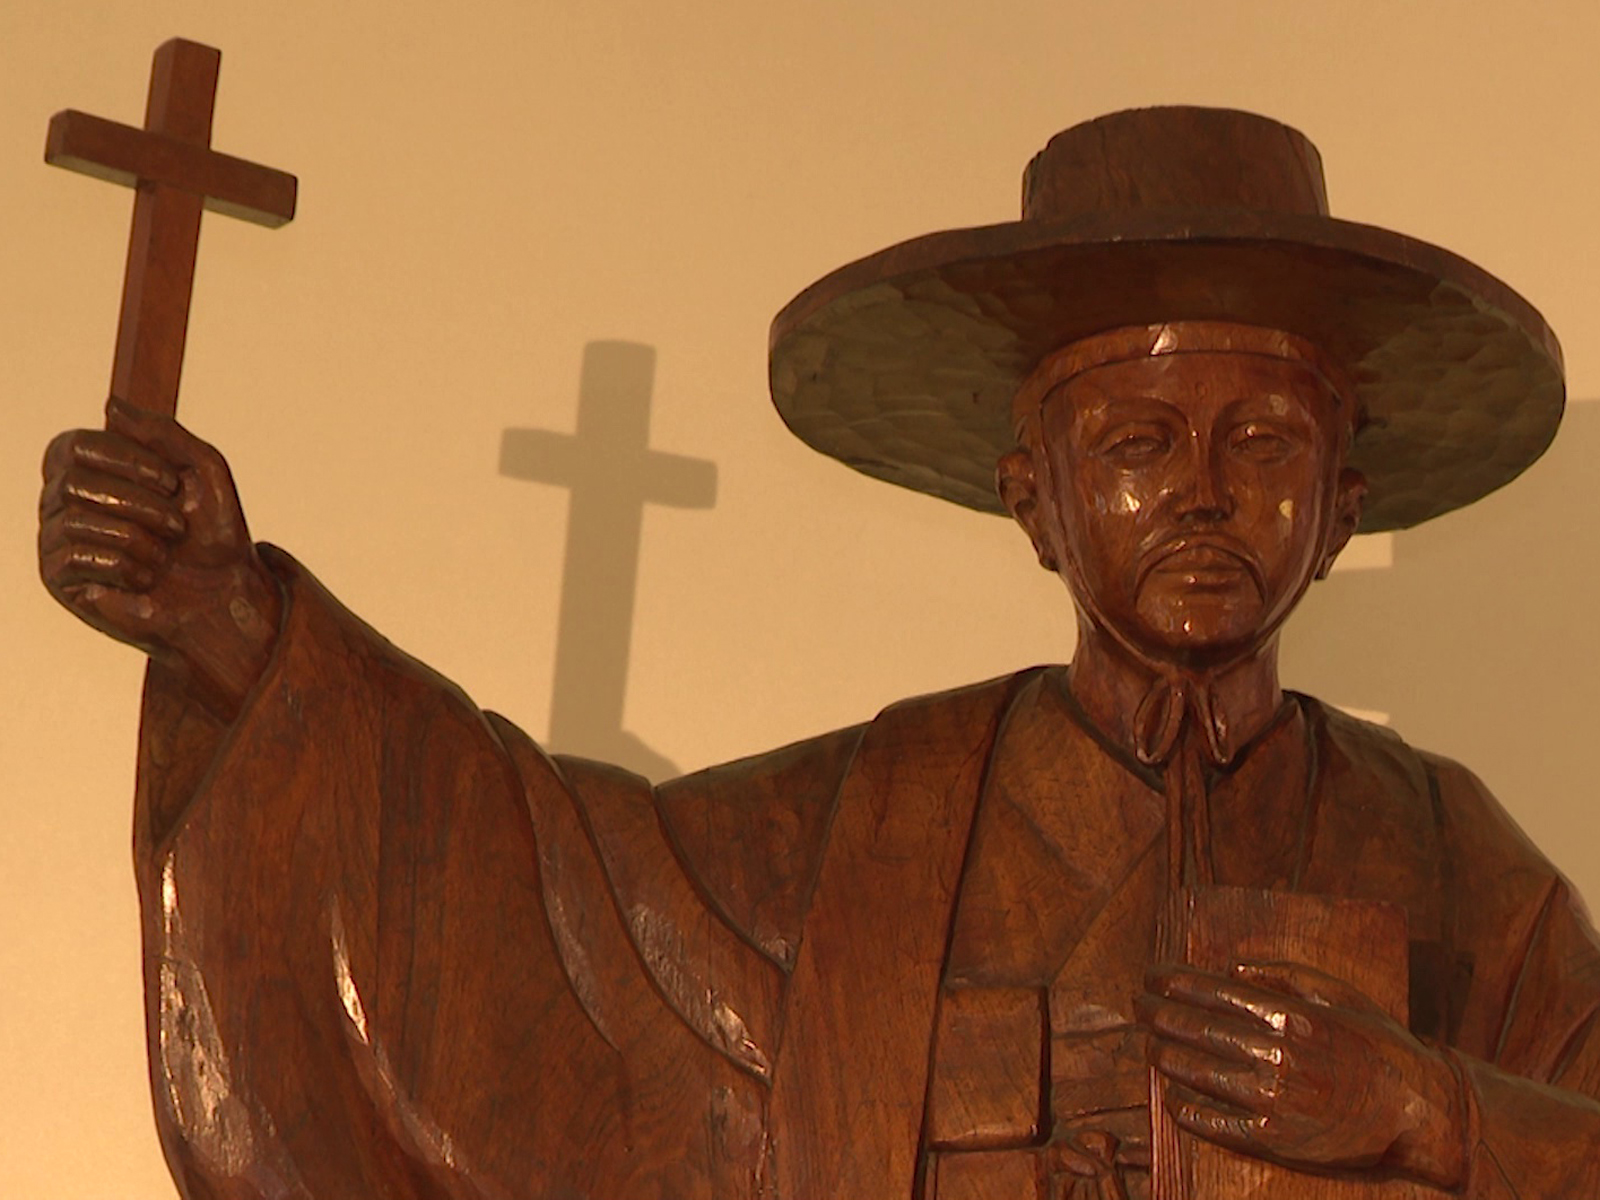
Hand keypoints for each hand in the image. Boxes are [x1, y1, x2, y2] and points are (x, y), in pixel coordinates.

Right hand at [39, 398, 280, 718]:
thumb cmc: (214, 534)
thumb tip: (111, 404)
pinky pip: (76, 556)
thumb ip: (162, 432)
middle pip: (74, 481)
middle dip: (140, 503)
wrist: (226, 596)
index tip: (172, 482)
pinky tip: (144, 580)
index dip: (126, 460)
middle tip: (177, 526)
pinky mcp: (59, 579)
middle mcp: (64, 501)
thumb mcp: (203, 468)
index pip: (75, 445)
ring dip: (140, 538)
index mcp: (92, 471)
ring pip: (77, 518)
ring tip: (164, 557)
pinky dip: (126, 566)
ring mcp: (57, 540)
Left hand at [1137, 960, 1464, 1187]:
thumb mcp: (1337, 992)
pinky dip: (1190, 1111)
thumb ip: (1283, 973)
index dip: (1174, 983)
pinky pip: (1219, 1123)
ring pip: (1201, 1074)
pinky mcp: (1276, 1138)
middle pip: (1198, 1030)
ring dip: (1166, 1057)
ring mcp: (1273, 1099)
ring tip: (1148, 1045)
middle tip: (1136, 1006)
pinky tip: (1173, 1100)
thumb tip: (1232, 965)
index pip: (1213, 993)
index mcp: (1287, 1015)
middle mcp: (1275, 1054)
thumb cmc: (1377, 1043)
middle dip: (1159, 1015)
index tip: (1151, 976)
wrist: (1417, 1108)